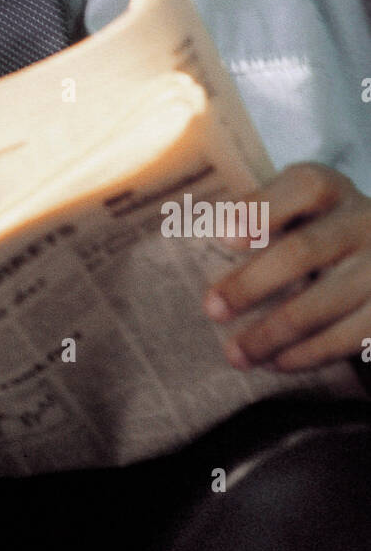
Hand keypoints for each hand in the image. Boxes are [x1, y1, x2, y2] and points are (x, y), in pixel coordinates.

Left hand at [203, 162, 370, 371]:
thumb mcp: (300, 210)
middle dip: (251, 284)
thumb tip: (196, 234)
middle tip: (212, 308)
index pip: (302, 187)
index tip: (223, 237)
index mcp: (332, 190)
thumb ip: (261, 216)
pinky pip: (344, 339)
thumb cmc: (320, 231)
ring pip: (320, 304)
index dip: (262, 210)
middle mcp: (362, 223)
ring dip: (270, 333)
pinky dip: (305, 354)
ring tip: (235, 353)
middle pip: (303, 251)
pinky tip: (274, 362)